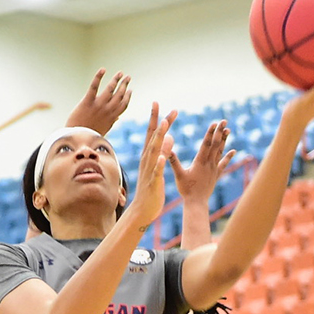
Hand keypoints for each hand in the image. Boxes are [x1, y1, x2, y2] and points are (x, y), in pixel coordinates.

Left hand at [66, 68, 130, 134]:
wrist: (76, 138)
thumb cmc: (89, 134)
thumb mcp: (103, 130)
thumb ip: (111, 121)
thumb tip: (117, 117)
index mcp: (112, 117)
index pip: (124, 104)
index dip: (128, 96)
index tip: (130, 89)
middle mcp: (107, 110)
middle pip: (120, 94)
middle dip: (125, 84)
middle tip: (128, 77)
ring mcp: (98, 105)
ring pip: (110, 89)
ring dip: (116, 79)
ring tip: (120, 73)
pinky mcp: (87, 101)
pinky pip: (94, 86)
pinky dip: (99, 76)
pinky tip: (103, 69)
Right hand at [122, 104, 173, 225]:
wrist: (142, 210)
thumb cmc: (151, 189)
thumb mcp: (158, 166)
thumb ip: (164, 151)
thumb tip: (170, 137)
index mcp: (149, 156)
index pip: (152, 133)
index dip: (156, 118)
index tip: (159, 103)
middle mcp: (147, 160)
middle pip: (154, 138)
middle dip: (161, 122)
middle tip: (170, 109)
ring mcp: (149, 170)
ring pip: (154, 151)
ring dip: (159, 138)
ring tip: (165, 125)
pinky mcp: (152, 182)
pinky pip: (155, 172)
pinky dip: (158, 164)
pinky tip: (162, 156)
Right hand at [169, 119, 234, 201]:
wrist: (196, 203)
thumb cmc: (186, 189)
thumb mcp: (178, 175)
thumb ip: (173, 162)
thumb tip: (167, 151)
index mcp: (200, 162)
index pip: (206, 144)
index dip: (210, 133)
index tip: (214, 123)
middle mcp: (209, 164)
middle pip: (215, 145)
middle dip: (219, 132)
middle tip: (224, 120)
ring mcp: (214, 169)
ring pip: (220, 152)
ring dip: (224, 140)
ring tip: (228, 130)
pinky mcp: (216, 175)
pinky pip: (223, 164)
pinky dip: (228, 157)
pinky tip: (233, 151)